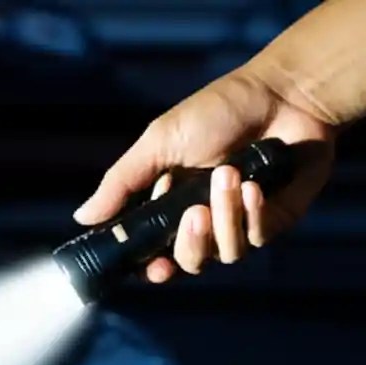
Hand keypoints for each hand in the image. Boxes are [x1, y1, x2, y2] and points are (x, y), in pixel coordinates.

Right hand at [72, 68, 336, 281]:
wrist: (284, 95)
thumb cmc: (218, 111)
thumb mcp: (159, 143)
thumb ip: (121, 183)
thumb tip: (81, 218)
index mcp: (168, 205)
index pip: (151, 253)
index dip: (149, 268)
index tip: (151, 267)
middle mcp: (203, 220)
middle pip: (187, 263)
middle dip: (189, 244)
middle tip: (193, 214)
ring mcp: (239, 223)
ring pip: (224, 254)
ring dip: (224, 218)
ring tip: (230, 175)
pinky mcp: (273, 220)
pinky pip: (257, 238)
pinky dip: (252, 213)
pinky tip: (254, 184)